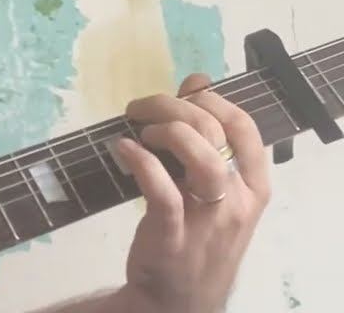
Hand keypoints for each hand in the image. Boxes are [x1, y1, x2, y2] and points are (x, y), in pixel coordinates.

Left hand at [112, 74, 270, 312]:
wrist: (178, 299)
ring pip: (202, 159)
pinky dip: (140, 162)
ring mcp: (206, 219)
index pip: (246, 127)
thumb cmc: (196, 236)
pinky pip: (162, 191)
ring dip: (166, 132)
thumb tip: (196, 82)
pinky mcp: (172, 235)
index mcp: (252, 186)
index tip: (183, 94)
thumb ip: (206, 139)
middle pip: (216, 133)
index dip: (213, 99)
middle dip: (174, 107)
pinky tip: (121, 149)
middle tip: (141, 110)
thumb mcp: (212, 189)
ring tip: (140, 133)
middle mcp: (236, 200)